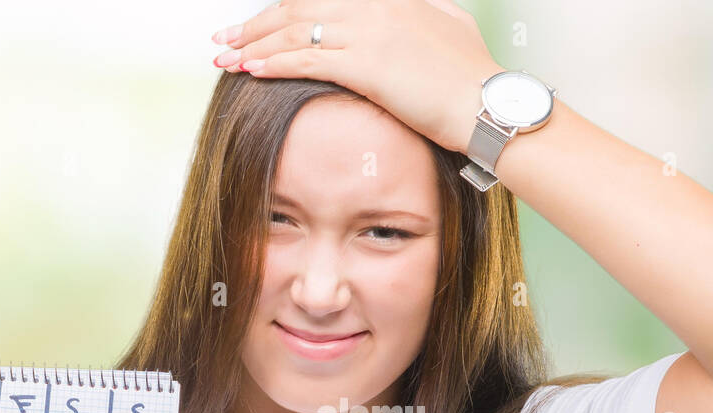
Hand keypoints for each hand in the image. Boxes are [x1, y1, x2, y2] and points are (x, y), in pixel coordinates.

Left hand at [211, 0, 502, 153]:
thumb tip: (426, 12)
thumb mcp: (452, 28)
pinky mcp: (365, 63)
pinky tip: (250, 70)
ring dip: (254, 44)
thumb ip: (429, 15)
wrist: (488, 103)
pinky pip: (305, 59)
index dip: (284, 11)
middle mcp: (373, 7)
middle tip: (224, 39)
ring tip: (224, 57)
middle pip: (298, 9)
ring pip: (295, 32)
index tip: (258, 25)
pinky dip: (272, 63)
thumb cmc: (474, 79)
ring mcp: (368, 31)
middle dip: (255, 25)